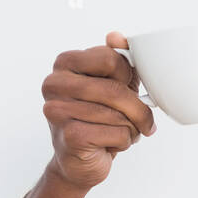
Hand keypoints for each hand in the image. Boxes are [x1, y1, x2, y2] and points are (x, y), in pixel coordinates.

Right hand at [39, 31, 157, 191]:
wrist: (78, 161)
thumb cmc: (98, 119)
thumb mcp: (112, 84)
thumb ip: (117, 59)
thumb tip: (116, 36)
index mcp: (65, 63)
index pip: (111, 58)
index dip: (128, 77)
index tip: (129, 89)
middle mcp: (54, 83)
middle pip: (117, 90)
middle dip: (138, 110)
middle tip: (142, 121)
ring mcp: (58, 109)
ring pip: (120, 115)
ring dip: (130, 129)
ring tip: (118, 132)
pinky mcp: (69, 135)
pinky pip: (117, 134)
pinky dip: (123, 142)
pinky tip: (107, 144)